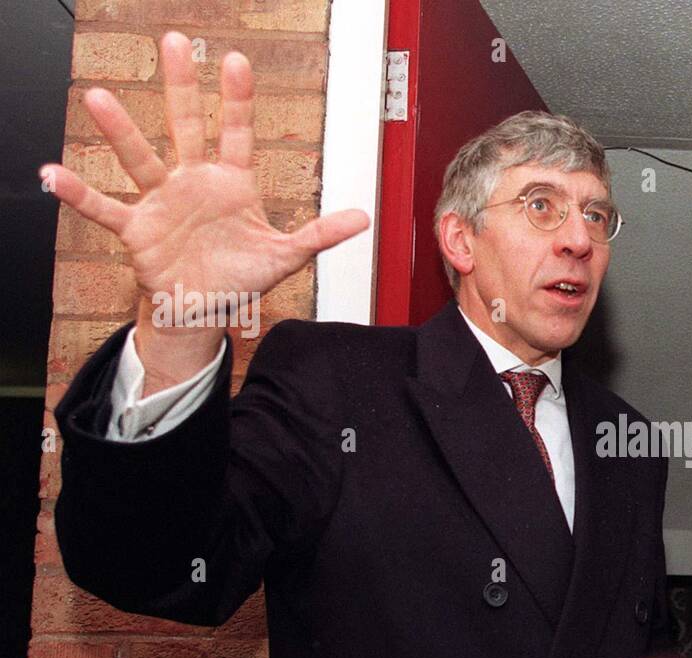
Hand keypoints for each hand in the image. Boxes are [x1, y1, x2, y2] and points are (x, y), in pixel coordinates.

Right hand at [40, 32, 368, 392]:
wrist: (206, 308)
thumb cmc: (241, 277)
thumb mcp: (287, 256)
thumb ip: (320, 234)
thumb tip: (364, 218)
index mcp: (231, 184)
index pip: (235, 133)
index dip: (236, 99)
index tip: (235, 61)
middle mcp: (193, 183)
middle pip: (185, 126)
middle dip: (181, 87)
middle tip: (174, 42)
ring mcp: (162, 202)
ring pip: (140, 159)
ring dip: (120, 131)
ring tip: (97, 97)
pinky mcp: (137, 229)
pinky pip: (105, 208)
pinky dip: (80, 195)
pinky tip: (55, 176)